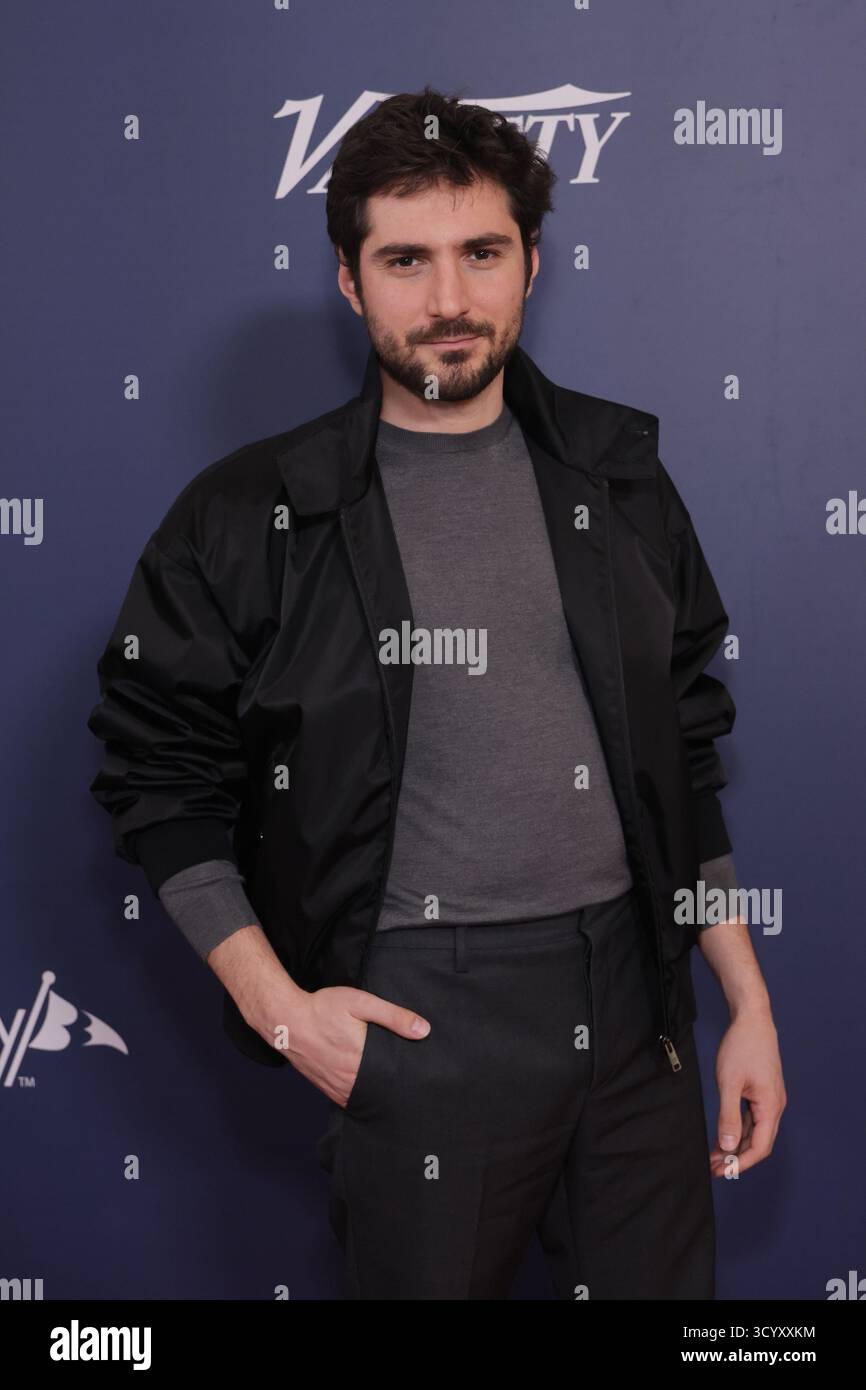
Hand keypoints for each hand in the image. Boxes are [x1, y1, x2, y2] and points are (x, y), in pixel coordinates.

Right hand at [254, 983, 430, 1107]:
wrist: (286, 1020)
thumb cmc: (323, 1009)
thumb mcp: (361, 1003)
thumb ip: (393, 1016)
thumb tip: (424, 1030)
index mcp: (362, 1061)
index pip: (394, 1080)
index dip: (409, 1081)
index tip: (422, 1078)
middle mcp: (349, 1080)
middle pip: (382, 1093)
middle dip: (397, 1090)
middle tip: (413, 1085)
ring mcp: (336, 1087)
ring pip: (365, 1100)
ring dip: (379, 1096)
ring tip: (395, 1090)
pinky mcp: (326, 1088)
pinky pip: (348, 1100)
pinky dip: (361, 1098)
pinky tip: (371, 1091)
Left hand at [708, 1005, 786, 1177]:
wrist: (752, 1020)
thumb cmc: (742, 1047)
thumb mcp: (730, 1083)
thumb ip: (729, 1116)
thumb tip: (727, 1146)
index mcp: (771, 1106)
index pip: (760, 1147)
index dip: (741, 1163)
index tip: (722, 1172)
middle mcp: (774, 1106)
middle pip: (759, 1143)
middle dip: (737, 1158)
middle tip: (713, 1168)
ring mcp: (769, 1099)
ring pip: (755, 1131)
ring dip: (736, 1145)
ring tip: (714, 1156)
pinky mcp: (762, 1092)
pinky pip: (753, 1118)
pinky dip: (739, 1129)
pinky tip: (724, 1135)